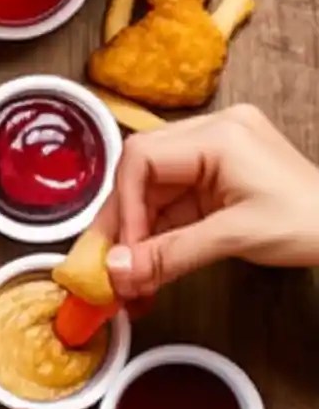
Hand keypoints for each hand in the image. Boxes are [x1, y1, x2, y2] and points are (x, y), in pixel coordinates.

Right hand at [93, 105, 318, 299]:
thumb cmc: (311, 223)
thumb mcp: (235, 239)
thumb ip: (170, 253)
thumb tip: (117, 270)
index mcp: (219, 135)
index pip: (142, 158)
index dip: (123, 205)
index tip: (122, 249)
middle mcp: (212, 133)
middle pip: (141, 172)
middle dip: (124, 222)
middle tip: (110, 264)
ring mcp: (213, 153)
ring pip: (151, 190)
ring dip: (138, 233)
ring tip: (130, 274)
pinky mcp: (216, 175)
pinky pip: (171, 202)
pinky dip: (158, 234)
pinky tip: (150, 264)